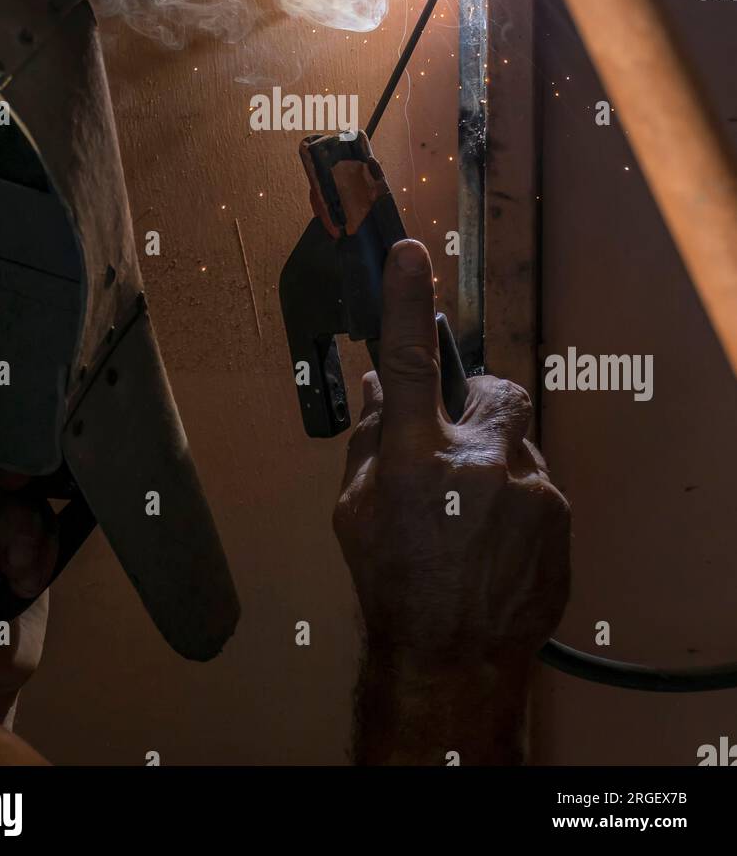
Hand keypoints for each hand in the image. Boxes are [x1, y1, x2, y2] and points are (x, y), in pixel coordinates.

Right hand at [333, 239, 570, 763]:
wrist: (455, 660)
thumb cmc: (395, 586)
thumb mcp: (355, 511)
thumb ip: (371, 440)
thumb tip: (380, 385)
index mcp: (414, 461)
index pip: (407, 362)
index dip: (407, 303)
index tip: (411, 255)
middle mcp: (477, 467)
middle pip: (493, 390)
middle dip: (476, 406)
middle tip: (456, 442)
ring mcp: (528, 492)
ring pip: (518, 440)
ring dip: (496, 460)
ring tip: (472, 512)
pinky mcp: (560, 516)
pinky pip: (539, 480)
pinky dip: (518, 496)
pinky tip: (495, 537)